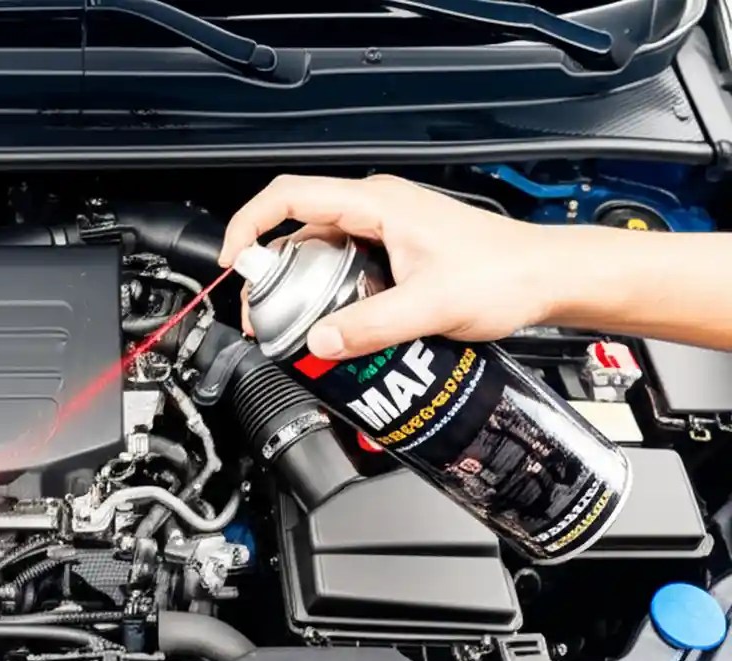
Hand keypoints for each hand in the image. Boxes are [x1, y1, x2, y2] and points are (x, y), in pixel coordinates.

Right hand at [221, 175, 562, 360]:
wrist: (548, 276)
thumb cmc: (505, 272)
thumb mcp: (431, 305)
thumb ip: (371, 326)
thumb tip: (320, 342)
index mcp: (377, 202)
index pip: (289, 196)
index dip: (249, 225)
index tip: (235, 263)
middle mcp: (376, 207)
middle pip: (297, 230)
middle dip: (271, 272)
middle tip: (263, 314)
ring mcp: (385, 227)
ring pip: (320, 250)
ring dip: (301, 286)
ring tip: (294, 325)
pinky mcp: (394, 249)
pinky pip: (344, 264)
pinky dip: (329, 291)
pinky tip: (335, 323)